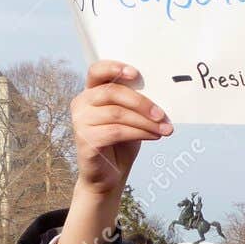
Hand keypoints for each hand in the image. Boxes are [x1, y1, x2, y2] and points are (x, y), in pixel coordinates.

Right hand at [58, 61, 170, 243]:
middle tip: (162, 114)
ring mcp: (80, 122)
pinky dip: (139, 133)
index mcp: (91, 92)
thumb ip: (135, 102)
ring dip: (145, 121)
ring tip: (164, 129)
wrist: (109, 175)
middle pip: (112, 93)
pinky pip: (116, 131)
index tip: (136, 73)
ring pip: (117, 114)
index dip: (114, 67)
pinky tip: (154, 137)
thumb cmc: (121, 142)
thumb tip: (162, 92)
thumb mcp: (130, 117)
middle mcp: (81, 104)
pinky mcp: (85, 141)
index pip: (97, 71)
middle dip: (141, 102)